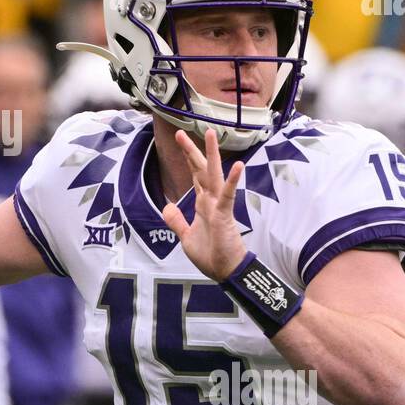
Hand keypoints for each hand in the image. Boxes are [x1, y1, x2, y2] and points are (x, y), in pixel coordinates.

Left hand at [161, 128, 247, 281]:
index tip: (179, 139)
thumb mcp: (185, 236)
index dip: (188, 157)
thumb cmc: (210, 254)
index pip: (194, 175)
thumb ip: (177, 221)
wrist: (224, 272)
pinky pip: (228, 195)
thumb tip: (167, 206)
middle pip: (201, 169)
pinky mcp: (225, 215)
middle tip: (180, 132)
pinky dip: (233, 181)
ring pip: (215, 175)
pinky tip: (237, 165)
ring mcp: (219, 205)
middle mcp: (211, 200)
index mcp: (203, 203)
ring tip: (211, 134)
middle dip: (192, 151)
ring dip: (213, 155)